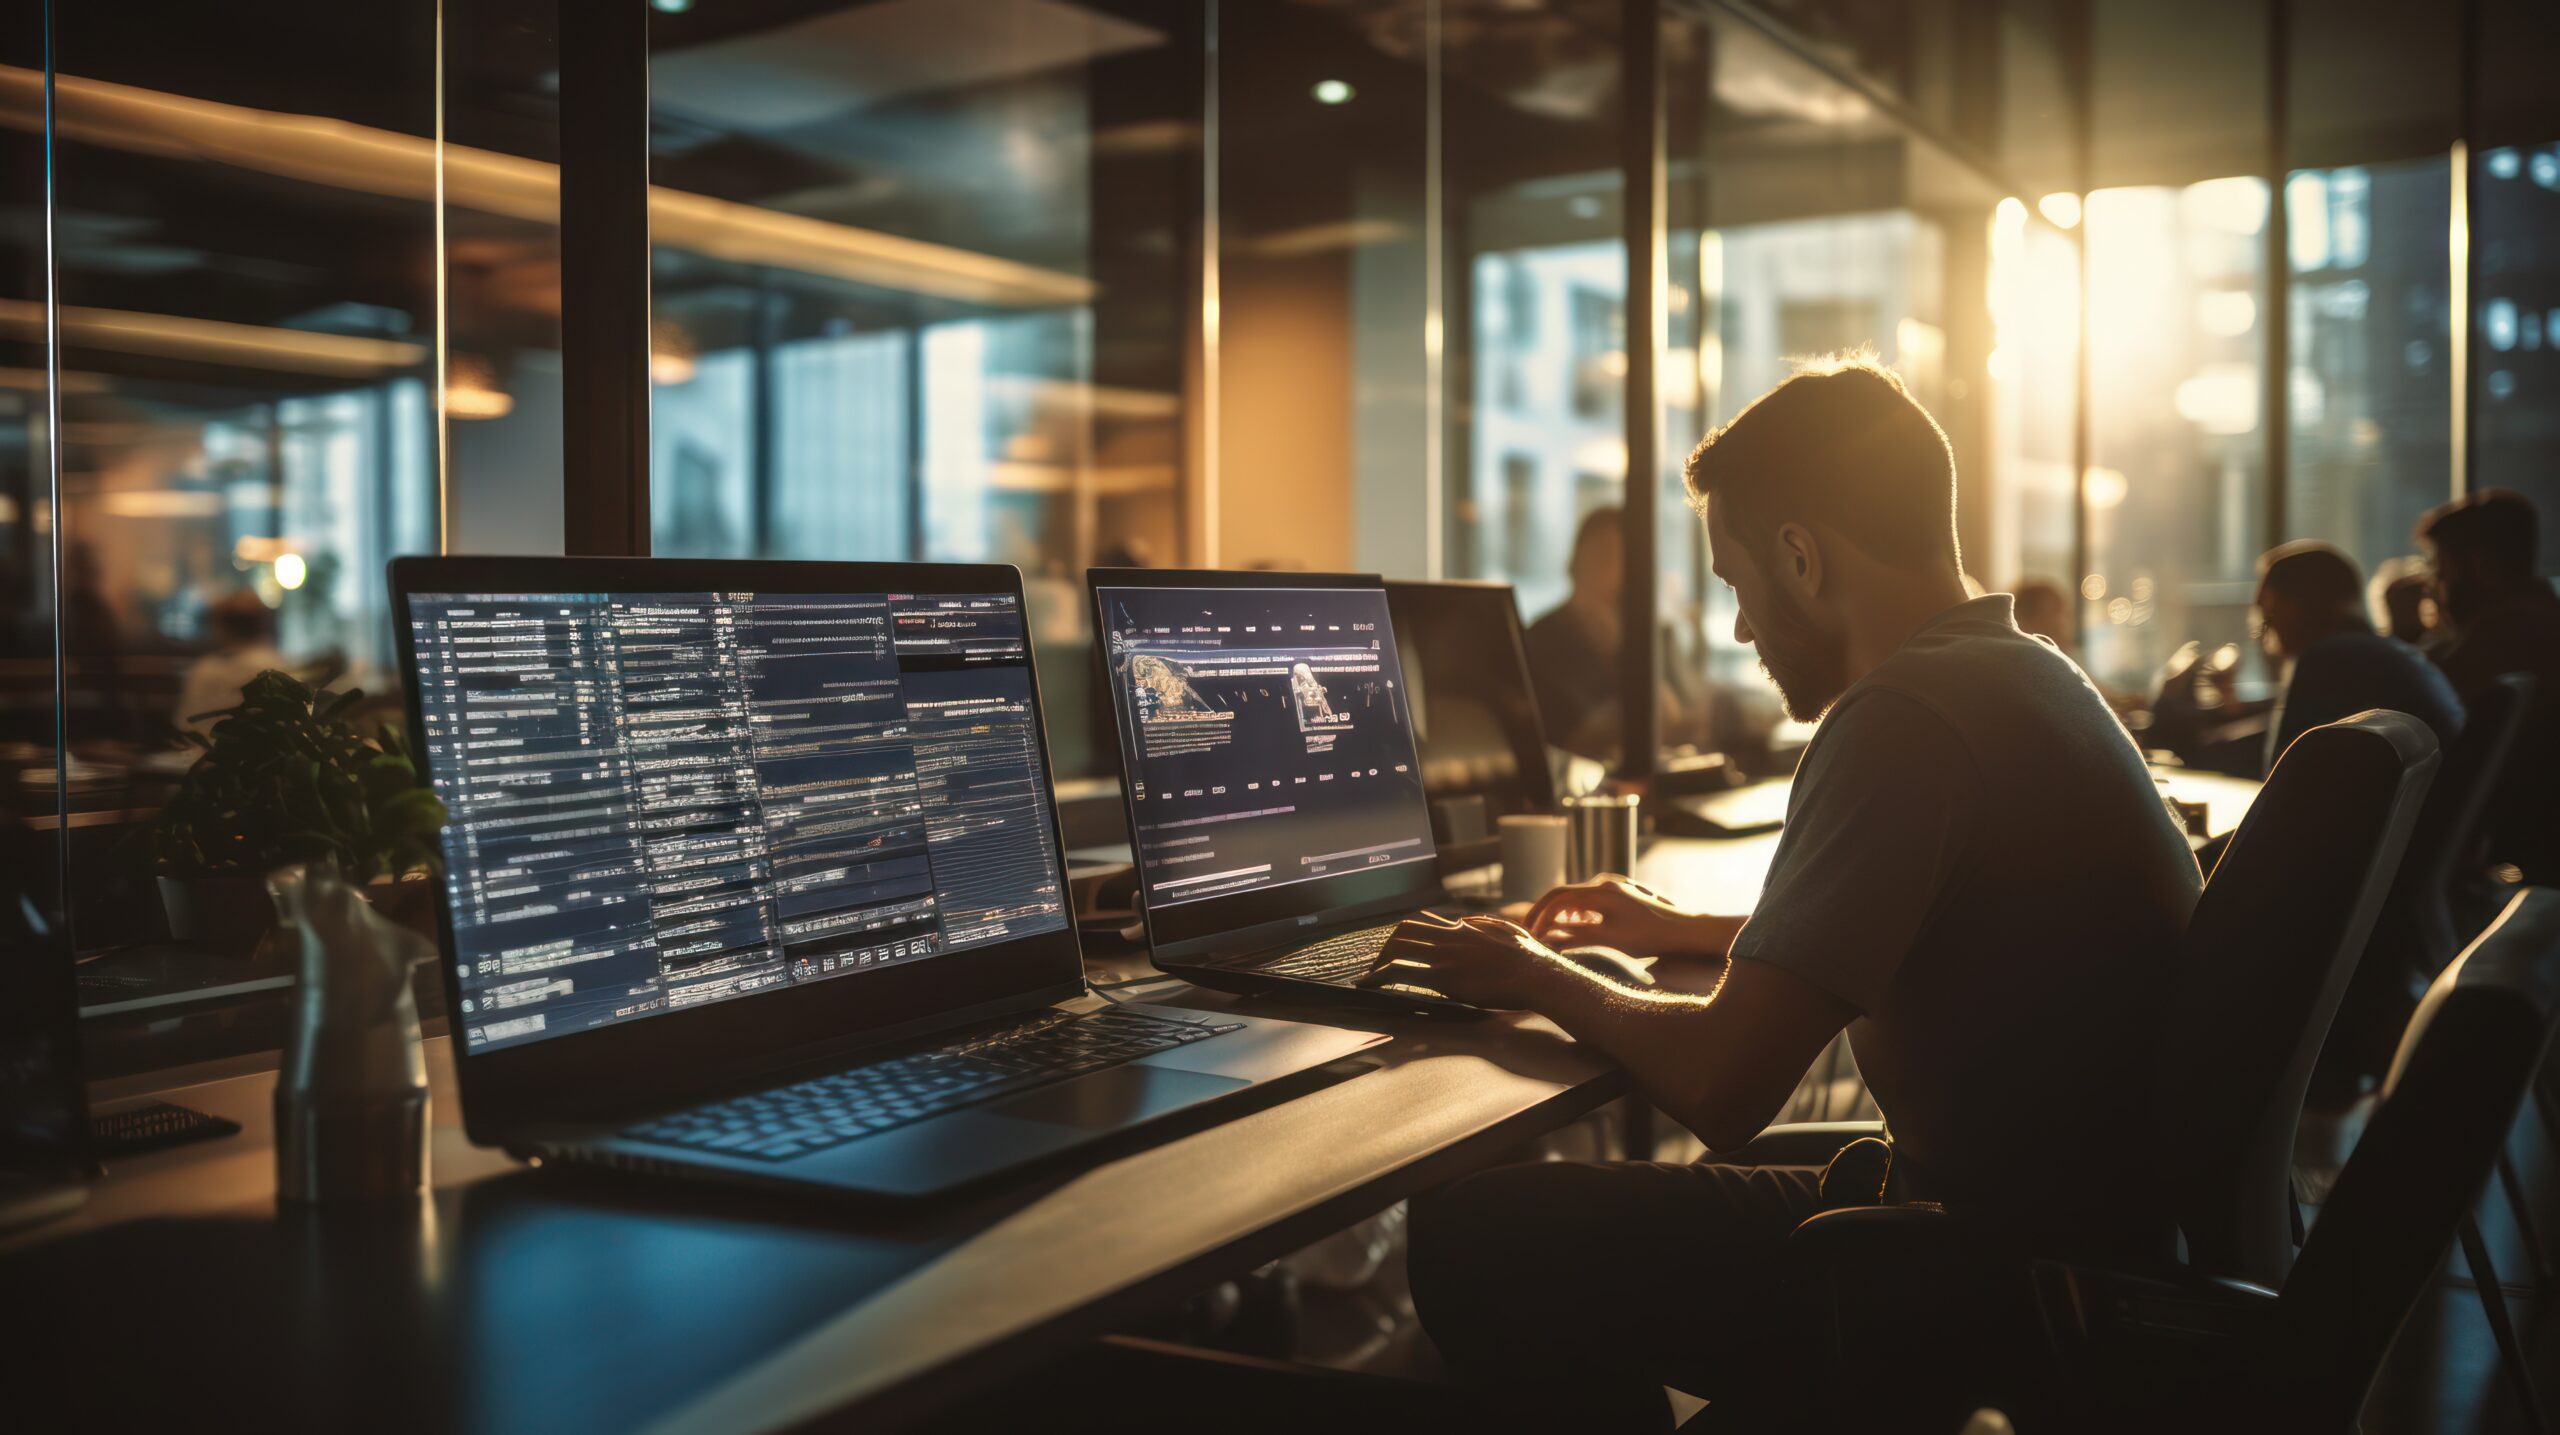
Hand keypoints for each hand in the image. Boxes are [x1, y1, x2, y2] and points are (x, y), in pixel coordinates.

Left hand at [1361, 912, 1557, 1010]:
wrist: (1535, 974)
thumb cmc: (1529, 959)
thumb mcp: (1508, 932)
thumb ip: (1486, 926)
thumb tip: (1469, 921)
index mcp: (1465, 929)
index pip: (1427, 922)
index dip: (1409, 934)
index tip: (1401, 947)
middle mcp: (1449, 936)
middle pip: (1405, 930)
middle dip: (1389, 946)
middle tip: (1381, 964)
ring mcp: (1444, 955)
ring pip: (1398, 947)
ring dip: (1380, 961)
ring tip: (1370, 978)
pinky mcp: (1441, 975)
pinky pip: (1401, 970)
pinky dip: (1380, 976)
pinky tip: (1370, 986)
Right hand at [1522, 875, 1707, 955]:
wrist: (1686, 930)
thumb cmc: (1649, 937)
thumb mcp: (1609, 940)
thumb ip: (1575, 937)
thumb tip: (1547, 937)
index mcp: (1600, 891)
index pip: (1557, 898)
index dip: (1539, 916)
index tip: (1529, 934)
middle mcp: (1605, 882)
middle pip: (1565, 894)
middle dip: (1546, 914)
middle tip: (1532, 932)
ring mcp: (1616, 885)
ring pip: (1578, 896)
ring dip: (1562, 913)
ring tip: (1553, 932)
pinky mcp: (1623, 892)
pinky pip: (1592, 898)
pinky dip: (1579, 912)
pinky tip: (1581, 925)